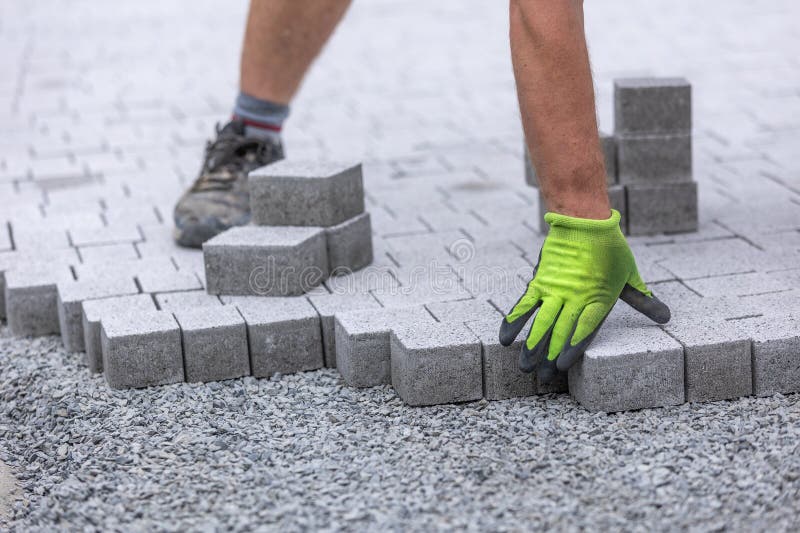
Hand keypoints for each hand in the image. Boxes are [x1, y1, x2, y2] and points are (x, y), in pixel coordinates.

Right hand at [498, 209, 669, 382]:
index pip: (584, 329)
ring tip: (525, 367)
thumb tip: (665, 317)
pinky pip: (524, 304)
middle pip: (561, 332)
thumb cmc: (610, 247)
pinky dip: (514, 321)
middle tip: (544, 379)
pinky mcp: (540, 281)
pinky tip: (506, 339)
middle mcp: (575, 297)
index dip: (573, 348)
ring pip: (541, 323)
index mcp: (599, 298)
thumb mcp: (629, 274)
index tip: (563, 366)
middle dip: (550, 357)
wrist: (584, 219)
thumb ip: (643, 299)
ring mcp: (555, 290)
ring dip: (532, 346)